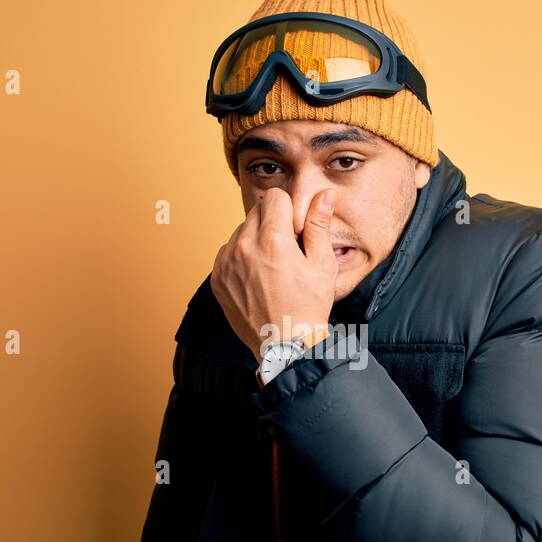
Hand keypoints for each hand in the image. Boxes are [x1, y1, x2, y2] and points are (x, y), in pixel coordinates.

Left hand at [211, 187, 338, 364]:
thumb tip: (324, 195)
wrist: (285, 346)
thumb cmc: (308, 307)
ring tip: (271, 268)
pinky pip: (228, 253)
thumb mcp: (322, 264)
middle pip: (256, 212)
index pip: (274, 198)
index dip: (289, 211)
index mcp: (272, 239)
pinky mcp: (217, 278)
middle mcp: (244, 247)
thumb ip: (318, 224)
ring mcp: (226, 264)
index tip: (295, 231)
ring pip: (240, 232)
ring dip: (255, 240)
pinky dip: (241, 259)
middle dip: (272, 223)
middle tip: (286, 251)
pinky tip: (257, 278)